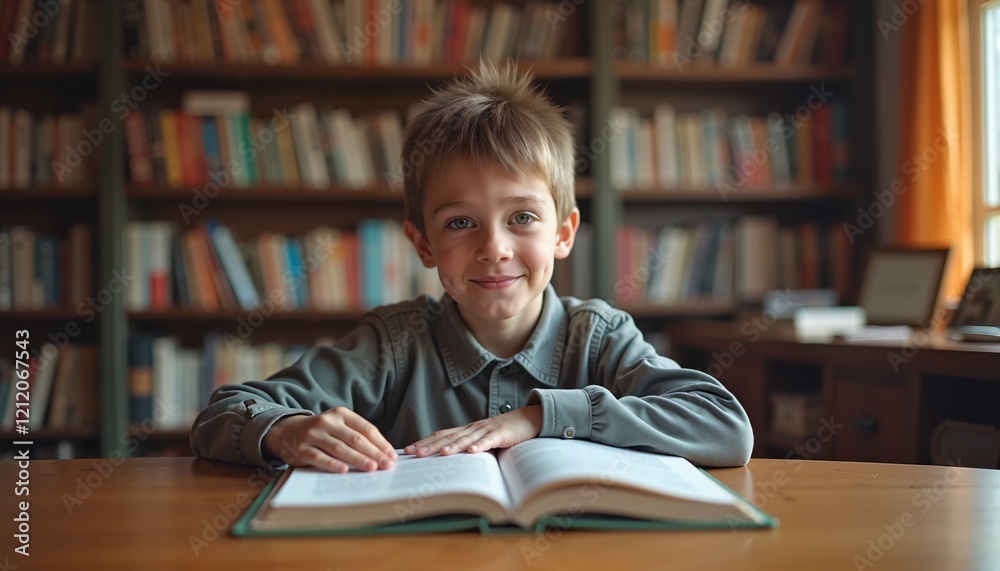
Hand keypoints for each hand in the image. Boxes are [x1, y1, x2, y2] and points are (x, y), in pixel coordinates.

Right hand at [263, 406, 396, 472]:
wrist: (286, 430)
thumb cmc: (321, 431)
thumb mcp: (338, 426)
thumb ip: (357, 435)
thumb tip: (382, 453)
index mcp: (341, 414)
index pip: (366, 428)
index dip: (380, 442)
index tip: (392, 455)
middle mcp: (328, 421)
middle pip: (355, 438)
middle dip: (373, 453)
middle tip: (386, 465)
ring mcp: (313, 434)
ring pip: (339, 448)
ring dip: (357, 459)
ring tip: (372, 468)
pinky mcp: (302, 448)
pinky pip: (320, 457)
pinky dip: (332, 464)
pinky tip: (344, 470)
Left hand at [403, 405, 542, 456]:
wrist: (527, 418)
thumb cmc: (503, 432)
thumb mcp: (481, 440)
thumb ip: (467, 448)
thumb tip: (448, 465)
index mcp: (466, 430)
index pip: (441, 435)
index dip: (424, 442)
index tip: (408, 450)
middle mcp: (473, 428)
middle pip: (448, 436)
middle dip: (431, 445)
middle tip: (415, 453)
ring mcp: (487, 429)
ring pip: (467, 438)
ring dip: (453, 446)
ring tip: (441, 453)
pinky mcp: (502, 433)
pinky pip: (490, 440)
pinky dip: (481, 445)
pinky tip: (473, 451)